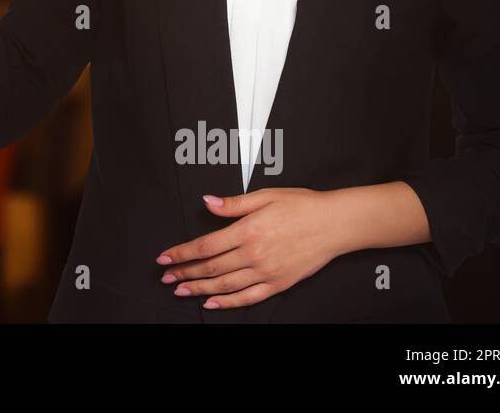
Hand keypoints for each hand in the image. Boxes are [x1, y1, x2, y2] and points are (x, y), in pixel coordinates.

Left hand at [154, 188, 347, 309]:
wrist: (335, 224)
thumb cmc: (301, 205)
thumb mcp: (264, 196)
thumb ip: (233, 203)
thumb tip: (207, 202)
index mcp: (248, 230)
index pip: (205, 246)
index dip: (181, 253)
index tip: (164, 257)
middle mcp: (255, 254)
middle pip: (211, 267)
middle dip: (185, 273)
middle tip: (166, 276)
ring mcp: (267, 272)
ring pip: (226, 285)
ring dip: (200, 289)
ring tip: (181, 290)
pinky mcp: (279, 284)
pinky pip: (249, 297)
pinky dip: (228, 303)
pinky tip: (212, 303)